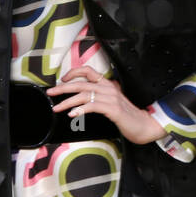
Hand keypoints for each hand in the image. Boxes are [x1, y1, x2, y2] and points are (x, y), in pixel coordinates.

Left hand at [46, 65, 165, 145]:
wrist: (144, 125)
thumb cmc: (127, 116)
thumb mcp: (112, 103)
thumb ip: (99, 98)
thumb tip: (82, 99)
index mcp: (108, 84)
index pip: (88, 71)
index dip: (73, 73)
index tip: (62, 80)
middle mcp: (108, 88)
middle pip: (81, 83)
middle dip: (62, 88)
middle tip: (51, 93)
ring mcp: (111, 98)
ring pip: (84, 95)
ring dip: (67, 101)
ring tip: (57, 107)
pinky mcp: (113, 109)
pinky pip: (92, 106)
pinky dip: (80, 109)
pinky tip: (72, 114)